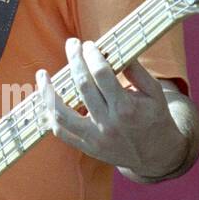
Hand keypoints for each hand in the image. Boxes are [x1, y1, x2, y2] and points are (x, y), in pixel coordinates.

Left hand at [35, 37, 187, 176]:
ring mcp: (95, 138)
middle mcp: (108, 123)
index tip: (89, 44)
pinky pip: (62, 132)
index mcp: (126, 108)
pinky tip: (47, 101)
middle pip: (82, 86)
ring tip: (42, 75)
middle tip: (71, 44)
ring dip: (48, 92)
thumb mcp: (155, 93)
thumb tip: (116, 50)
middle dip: (74, 60)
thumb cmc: (155, 118)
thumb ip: (136, 71)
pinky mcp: (88, 148)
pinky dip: (51, 116)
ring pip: (62, 113)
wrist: (156, 155)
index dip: (92, 55)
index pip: (102, 74)